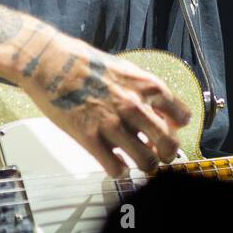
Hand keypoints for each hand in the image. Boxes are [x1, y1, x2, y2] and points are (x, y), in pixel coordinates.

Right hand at [18, 31, 191, 178]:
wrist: (50, 62)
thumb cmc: (86, 63)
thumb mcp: (126, 71)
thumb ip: (144, 92)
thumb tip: (158, 113)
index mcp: (147, 86)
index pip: (181, 117)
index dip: (176, 127)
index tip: (169, 130)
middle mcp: (135, 105)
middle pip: (169, 145)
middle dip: (167, 155)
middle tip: (159, 156)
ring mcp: (113, 123)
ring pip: (146, 162)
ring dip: (144, 166)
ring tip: (137, 162)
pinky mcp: (90, 138)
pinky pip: (116, 168)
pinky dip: (119, 170)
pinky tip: (115, 164)